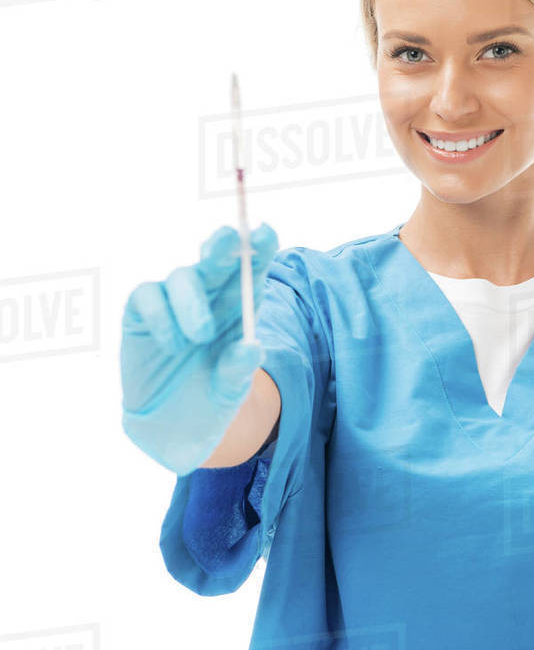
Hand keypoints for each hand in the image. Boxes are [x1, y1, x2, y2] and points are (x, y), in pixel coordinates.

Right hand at [120, 223, 279, 475]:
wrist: (172, 424)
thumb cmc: (211, 396)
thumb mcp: (231, 389)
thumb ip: (239, 369)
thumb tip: (251, 347)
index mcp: (243, 303)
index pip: (254, 266)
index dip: (261, 246)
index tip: (267, 232)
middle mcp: (210, 293)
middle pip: (218, 259)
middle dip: (225, 246)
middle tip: (232, 238)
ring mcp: (174, 299)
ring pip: (183, 276)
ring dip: (193, 302)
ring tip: (201, 336)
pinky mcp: (143, 310)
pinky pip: (148, 296)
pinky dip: (162, 317)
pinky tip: (173, 345)